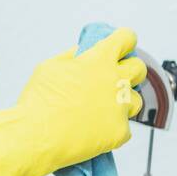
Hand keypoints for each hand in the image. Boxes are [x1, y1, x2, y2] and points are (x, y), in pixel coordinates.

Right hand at [15, 28, 145, 168]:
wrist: (37, 137)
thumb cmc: (39, 101)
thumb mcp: (49, 67)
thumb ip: (71, 57)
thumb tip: (81, 54)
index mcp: (99, 60)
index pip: (126, 38)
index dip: (123, 40)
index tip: (120, 45)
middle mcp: (115, 81)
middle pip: (139, 68)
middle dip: (128, 70)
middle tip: (112, 78)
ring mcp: (121, 107)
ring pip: (135, 99)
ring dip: (122, 101)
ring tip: (99, 109)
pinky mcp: (120, 131)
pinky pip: (124, 126)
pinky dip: (110, 127)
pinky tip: (92, 128)